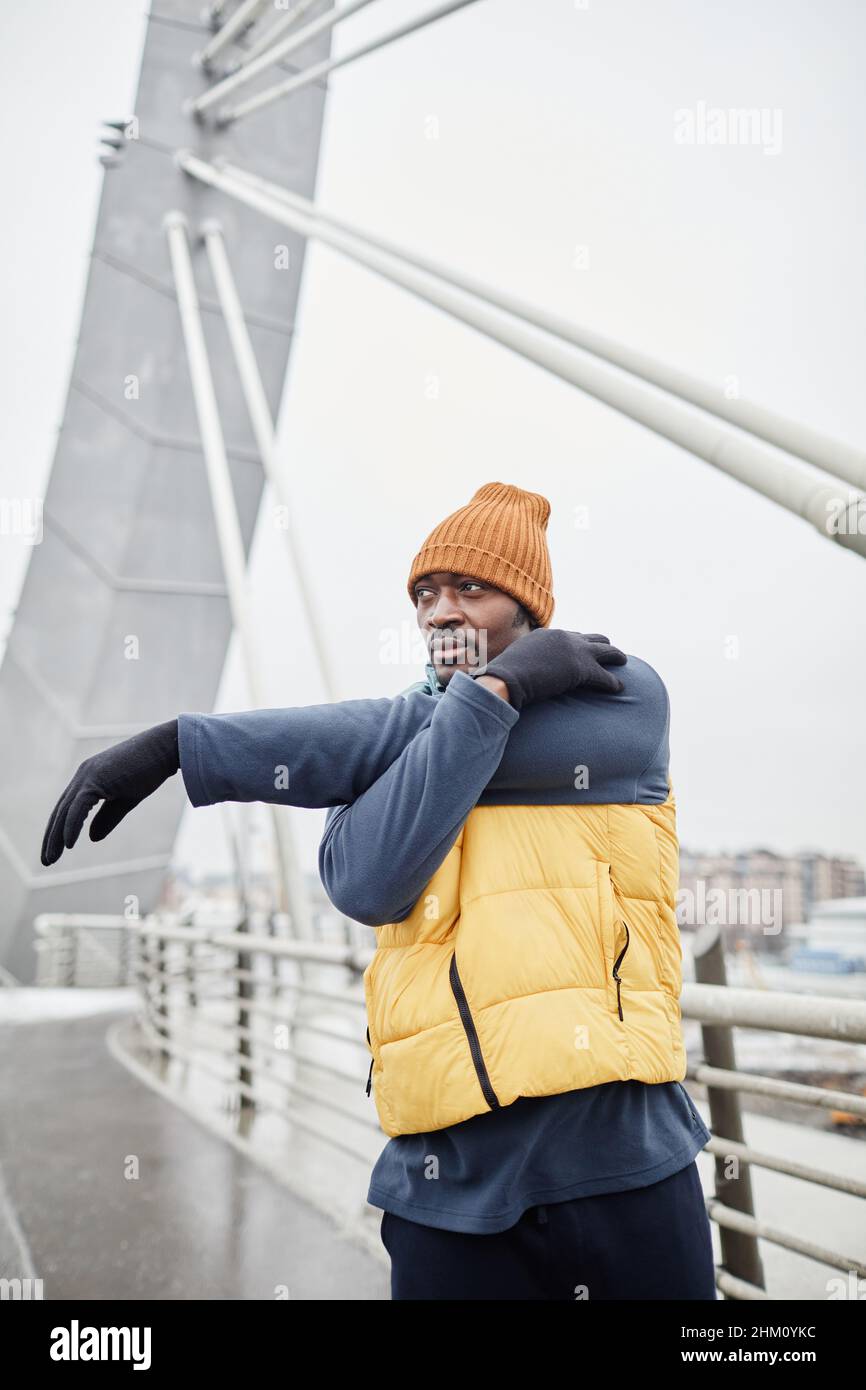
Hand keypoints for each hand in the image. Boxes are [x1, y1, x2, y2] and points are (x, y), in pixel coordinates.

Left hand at [40, 719, 179, 865]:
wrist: (164, 748)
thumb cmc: (149, 770)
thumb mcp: (125, 800)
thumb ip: (107, 818)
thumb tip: (91, 838)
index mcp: (89, 779)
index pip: (67, 808)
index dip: (59, 830)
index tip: (55, 851)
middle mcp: (83, 775)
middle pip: (60, 811)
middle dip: (51, 837)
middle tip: (46, 861)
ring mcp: (87, 776)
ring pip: (65, 811)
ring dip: (56, 837)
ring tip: (51, 859)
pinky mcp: (95, 779)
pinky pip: (78, 808)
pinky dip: (71, 826)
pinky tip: (68, 845)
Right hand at [473, 629, 626, 709]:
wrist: (507, 679)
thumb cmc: (503, 676)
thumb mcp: (512, 662)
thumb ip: (520, 663)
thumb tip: (510, 673)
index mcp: (547, 635)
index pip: (570, 636)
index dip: (580, 644)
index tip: (585, 649)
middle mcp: (563, 637)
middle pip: (592, 637)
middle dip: (602, 644)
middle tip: (610, 653)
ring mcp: (574, 651)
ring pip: (605, 650)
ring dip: (615, 656)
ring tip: (623, 661)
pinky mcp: (582, 669)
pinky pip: (604, 676)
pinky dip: (612, 682)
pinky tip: (618, 687)